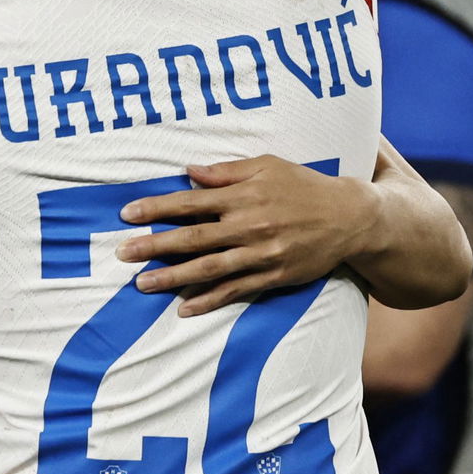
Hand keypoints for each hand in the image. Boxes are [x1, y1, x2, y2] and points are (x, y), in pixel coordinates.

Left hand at [115, 155, 378, 315]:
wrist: (350, 218)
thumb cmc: (304, 186)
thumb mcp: (268, 166)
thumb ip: (226, 172)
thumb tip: (188, 172)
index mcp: (244, 196)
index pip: (191, 202)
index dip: (157, 208)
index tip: (127, 214)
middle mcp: (248, 226)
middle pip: (193, 238)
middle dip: (155, 246)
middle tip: (122, 253)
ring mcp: (261, 255)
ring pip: (209, 269)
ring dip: (173, 277)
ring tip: (142, 283)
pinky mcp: (274, 276)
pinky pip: (236, 291)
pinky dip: (209, 300)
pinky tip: (184, 307)